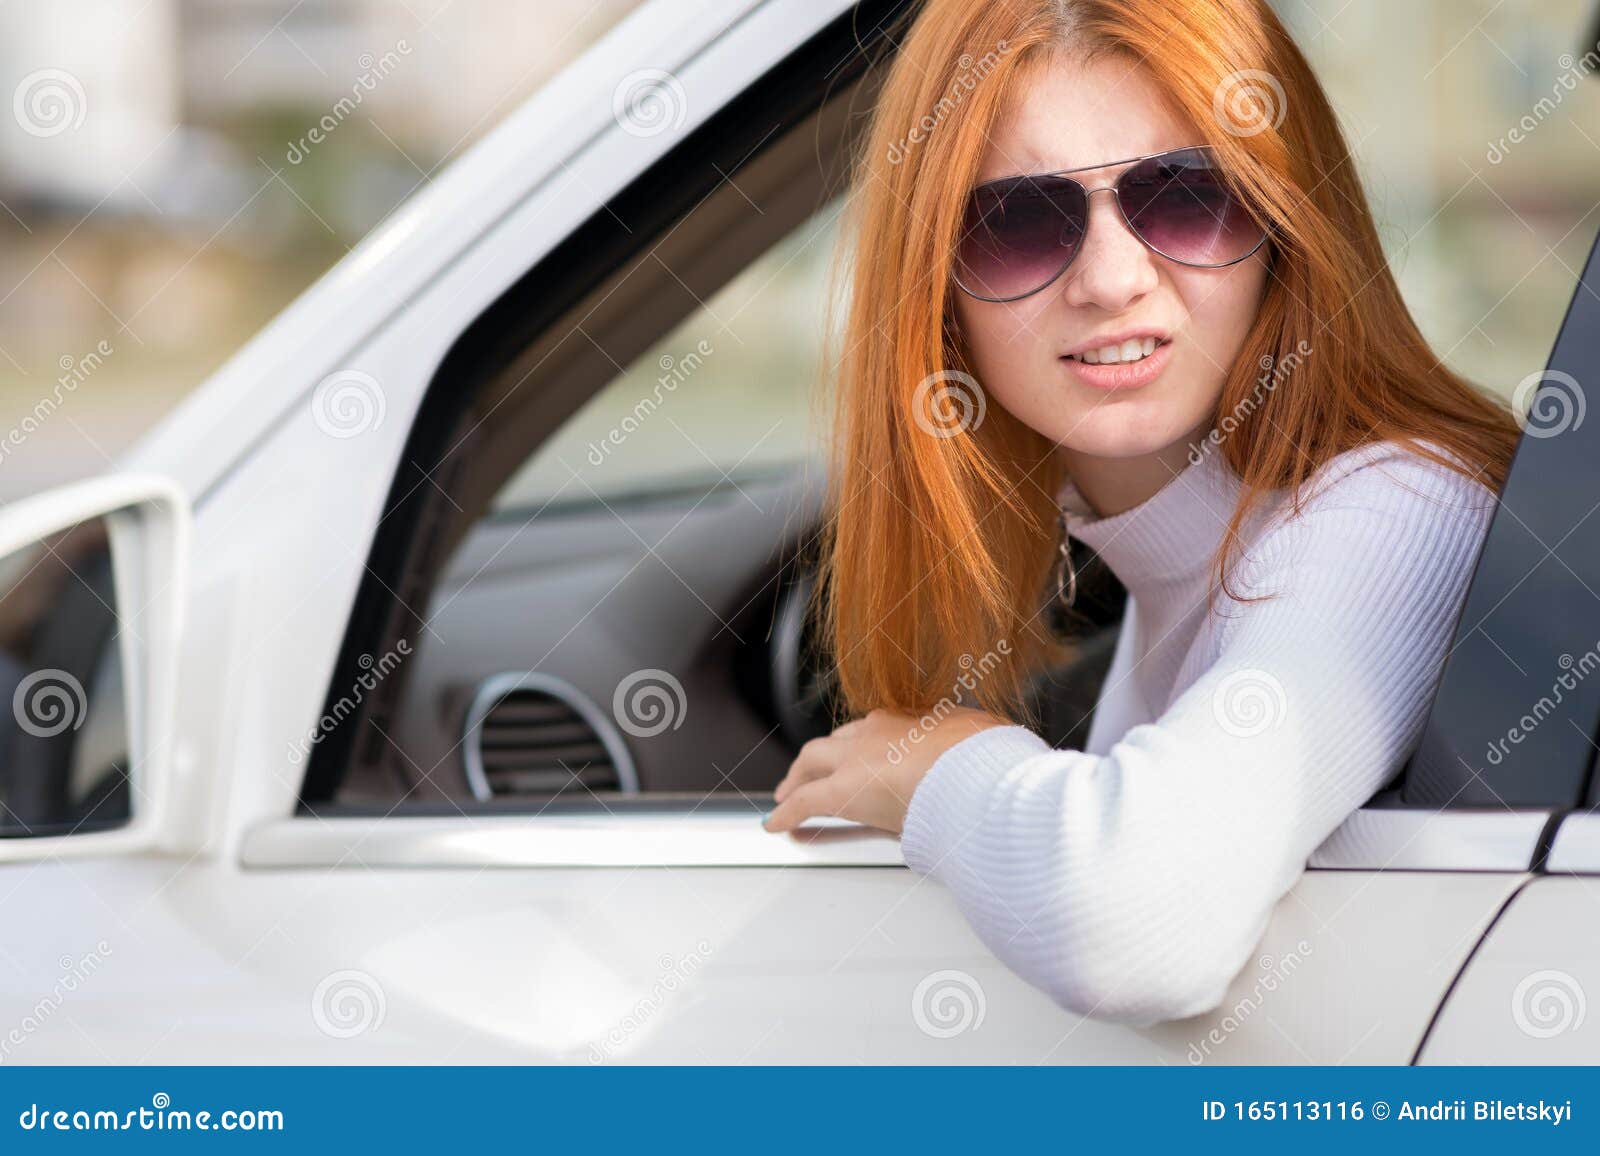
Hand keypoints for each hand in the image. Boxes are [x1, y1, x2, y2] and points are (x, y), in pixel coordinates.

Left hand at [762, 706, 1009, 833]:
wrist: (978, 770)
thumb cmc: (991, 760)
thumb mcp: (989, 741)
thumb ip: (979, 746)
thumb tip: (995, 750)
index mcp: (913, 720)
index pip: (878, 730)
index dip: (865, 746)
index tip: (864, 756)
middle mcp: (879, 731)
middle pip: (838, 741)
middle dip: (821, 757)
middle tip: (811, 772)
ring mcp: (858, 757)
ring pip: (814, 760)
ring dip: (799, 777)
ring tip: (787, 794)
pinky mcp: (842, 789)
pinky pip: (804, 801)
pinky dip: (787, 812)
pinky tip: (776, 824)